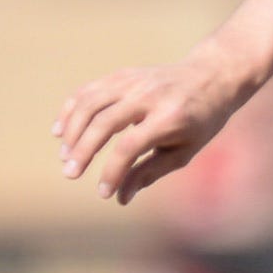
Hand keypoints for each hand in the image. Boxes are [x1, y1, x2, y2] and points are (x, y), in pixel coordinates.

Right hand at [53, 51, 255, 203]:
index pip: (130, 146)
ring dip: (72, 131)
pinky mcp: (122, 75)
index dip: (113, 171)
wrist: (211, 76)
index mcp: (170, 117)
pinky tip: (60, 132)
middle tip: (70, 174)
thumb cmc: (201, 121)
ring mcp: (133, 81)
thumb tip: (120, 198)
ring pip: (90, 103)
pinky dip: (71, 110)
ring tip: (66, 157)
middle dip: (83, 151)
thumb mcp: (185, 151)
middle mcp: (149, 96)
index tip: (104, 192)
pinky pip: (89, 91)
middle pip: (104, 123)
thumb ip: (151, 172)